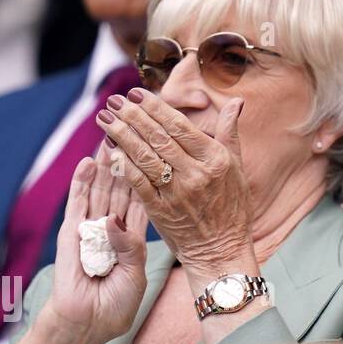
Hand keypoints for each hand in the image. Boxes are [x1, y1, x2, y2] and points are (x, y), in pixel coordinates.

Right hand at [33, 148, 149, 343]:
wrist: (88, 324)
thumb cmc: (116, 303)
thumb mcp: (135, 272)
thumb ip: (131, 246)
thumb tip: (120, 221)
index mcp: (131, 235)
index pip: (144, 196)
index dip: (151, 173)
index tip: (160, 147)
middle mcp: (112, 226)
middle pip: (122, 185)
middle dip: (129, 158)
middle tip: (136, 129)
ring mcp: (91, 227)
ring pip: (101, 188)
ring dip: (107, 162)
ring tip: (113, 134)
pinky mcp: (71, 233)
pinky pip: (77, 203)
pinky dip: (82, 182)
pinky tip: (88, 162)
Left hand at [99, 89, 256, 275]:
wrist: (222, 250)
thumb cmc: (232, 207)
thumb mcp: (238, 167)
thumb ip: (230, 133)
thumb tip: (236, 102)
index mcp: (216, 160)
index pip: (180, 126)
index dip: (155, 108)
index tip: (137, 93)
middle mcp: (196, 174)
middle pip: (158, 138)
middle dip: (132, 116)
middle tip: (113, 101)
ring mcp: (176, 193)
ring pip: (144, 157)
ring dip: (120, 136)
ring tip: (104, 119)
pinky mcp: (160, 210)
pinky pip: (136, 182)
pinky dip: (122, 165)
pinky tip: (108, 151)